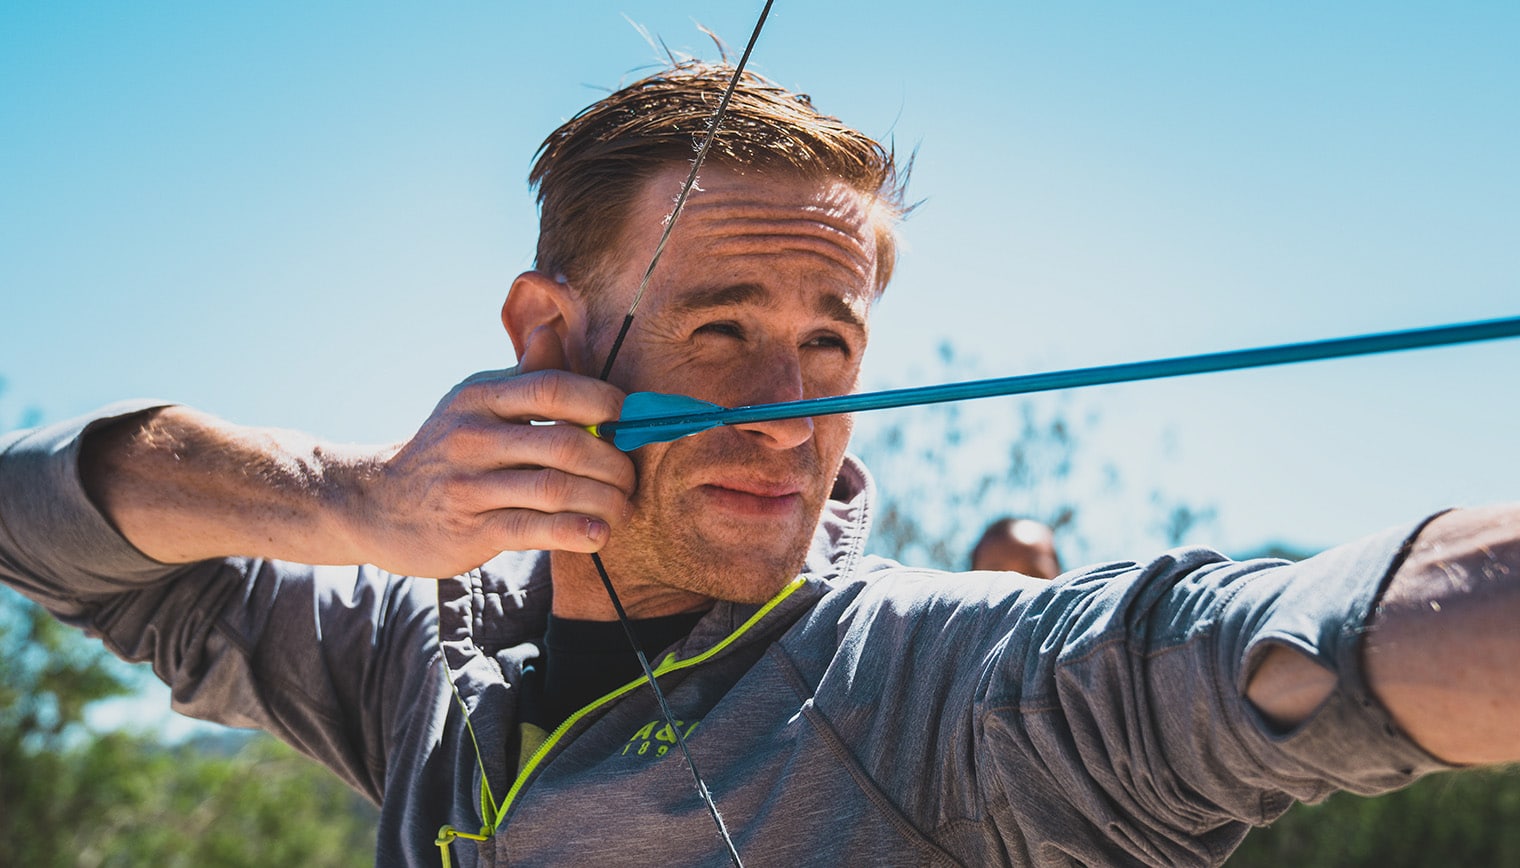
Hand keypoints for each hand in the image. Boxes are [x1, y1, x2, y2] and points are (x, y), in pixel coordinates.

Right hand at [346, 327, 634, 577]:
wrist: (376, 502)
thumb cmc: (448, 448)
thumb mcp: (477, 402)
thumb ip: (525, 374)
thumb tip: (555, 330)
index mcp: (482, 397)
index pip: (554, 387)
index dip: (604, 402)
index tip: (630, 421)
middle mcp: (473, 436)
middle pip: (565, 443)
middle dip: (614, 463)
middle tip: (632, 478)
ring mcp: (470, 485)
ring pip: (556, 489)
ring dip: (604, 501)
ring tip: (623, 508)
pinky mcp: (470, 530)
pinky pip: (535, 529)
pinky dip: (576, 533)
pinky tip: (600, 536)